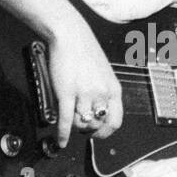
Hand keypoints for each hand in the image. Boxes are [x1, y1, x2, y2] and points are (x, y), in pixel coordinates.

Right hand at [48, 23, 123, 146]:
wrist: (70, 35)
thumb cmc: (85, 52)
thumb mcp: (103, 74)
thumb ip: (103, 93)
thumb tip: (97, 113)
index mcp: (113, 89)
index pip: (115, 122)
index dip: (105, 132)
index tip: (97, 134)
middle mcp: (101, 93)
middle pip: (96, 125)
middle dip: (88, 129)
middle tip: (80, 126)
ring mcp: (84, 94)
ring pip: (81, 123)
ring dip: (75, 127)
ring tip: (70, 122)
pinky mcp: (66, 93)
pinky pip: (66, 121)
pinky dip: (62, 134)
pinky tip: (61, 141)